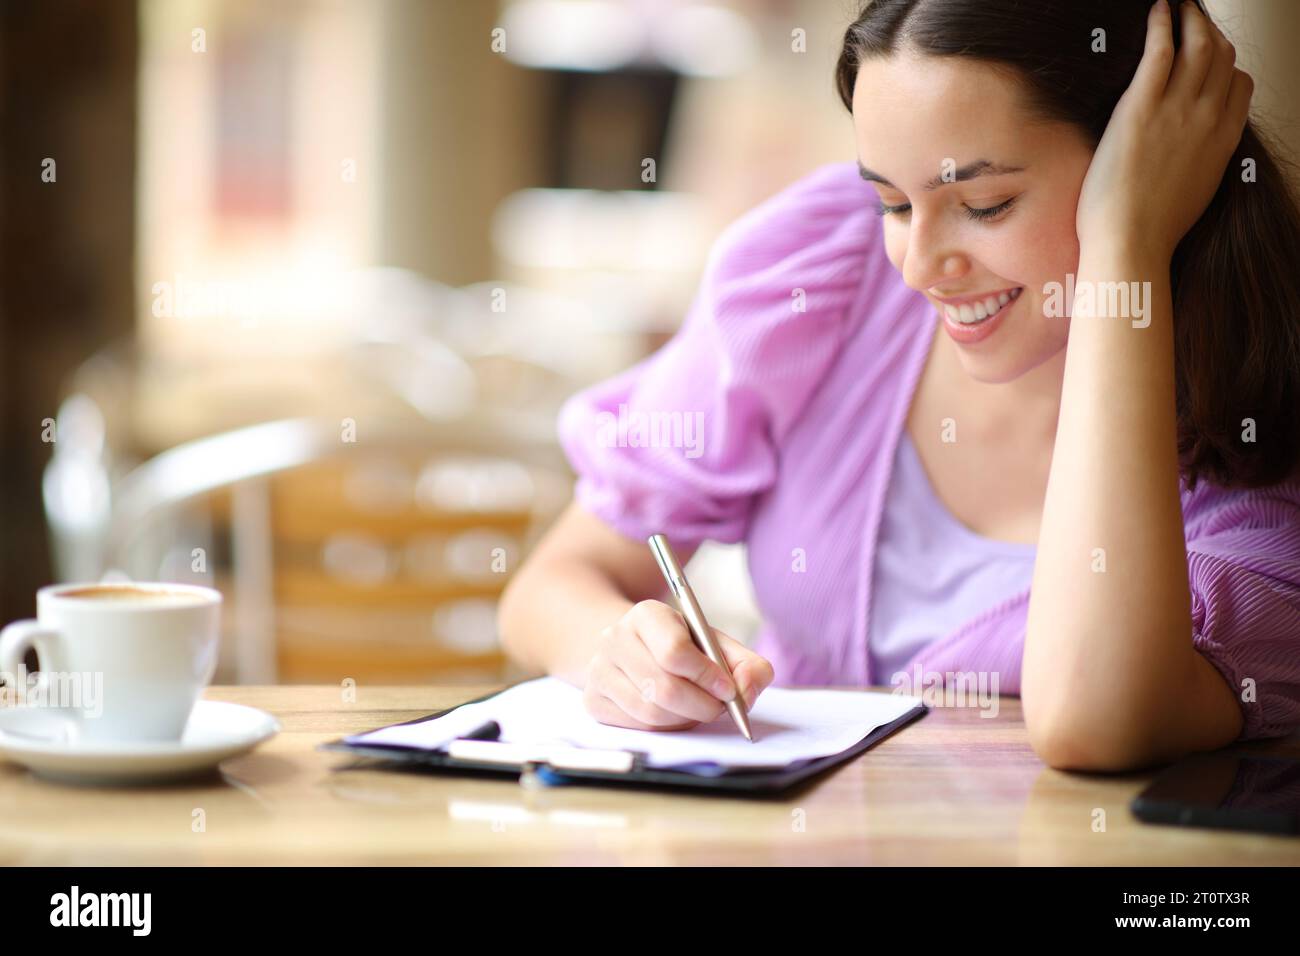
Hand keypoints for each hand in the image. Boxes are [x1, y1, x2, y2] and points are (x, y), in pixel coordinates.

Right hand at [582, 600, 774, 730]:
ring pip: (650, 712)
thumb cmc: (682, 647)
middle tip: (719, 708)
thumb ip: (747, 665)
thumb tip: (747, 693)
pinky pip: (636, 727)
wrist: (633, 648)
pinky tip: (674, 715)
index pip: (674, 651)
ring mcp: (599, 671)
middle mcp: (614, 638)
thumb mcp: (717, 645)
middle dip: (701, 705)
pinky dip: (664, 728)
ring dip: (684, 719)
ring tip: (697, 709)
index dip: (707, 676)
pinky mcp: (593, 700)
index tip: (728, 689)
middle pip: (663, 687)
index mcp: (646, 615)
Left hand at [1076, 0, 1252, 258]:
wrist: (1131, 241)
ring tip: (1179, 6)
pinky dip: (1162, 24)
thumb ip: (1201, 163)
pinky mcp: (1141, 107)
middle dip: (1210, 30)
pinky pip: (1160, 50)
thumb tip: (1191, 156)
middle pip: (1222, 58)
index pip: (1240, 84)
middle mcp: (1208, 118)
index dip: (1228, 64)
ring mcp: (1177, 110)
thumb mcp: (1195, 192)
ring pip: (1197, 45)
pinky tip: (1157, 11)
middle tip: (1195, 17)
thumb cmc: (1151, 229)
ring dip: (1191, 18)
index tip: (1213, 55)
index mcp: (1224, 141)